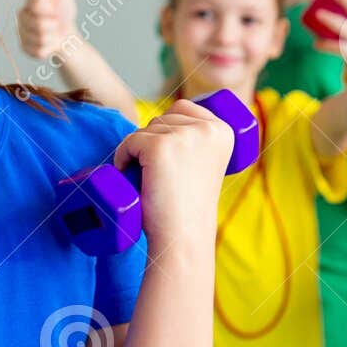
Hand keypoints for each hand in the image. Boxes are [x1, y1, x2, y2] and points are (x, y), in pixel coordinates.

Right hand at [17, 0, 78, 58]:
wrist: (67, 36)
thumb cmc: (63, 12)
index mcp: (29, 2)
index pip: (36, 3)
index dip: (51, 8)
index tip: (55, 7)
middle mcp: (21, 16)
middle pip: (38, 23)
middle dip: (53, 24)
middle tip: (55, 22)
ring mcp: (22, 33)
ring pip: (39, 38)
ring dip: (52, 37)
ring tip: (53, 33)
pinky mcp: (25, 49)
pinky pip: (39, 50)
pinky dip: (49, 48)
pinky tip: (50, 43)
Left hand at [111, 99, 232, 247]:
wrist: (184, 238)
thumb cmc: (189, 207)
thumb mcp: (204, 164)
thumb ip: (196, 140)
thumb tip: (167, 119)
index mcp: (223, 130)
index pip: (182, 108)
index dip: (167, 131)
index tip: (170, 162)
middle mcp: (208, 128)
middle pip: (163, 118)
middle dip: (153, 142)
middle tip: (162, 177)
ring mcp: (184, 135)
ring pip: (146, 130)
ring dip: (139, 152)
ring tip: (151, 180)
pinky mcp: (159, 146)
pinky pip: (130, 141)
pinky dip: (123, 157)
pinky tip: (132, 176)